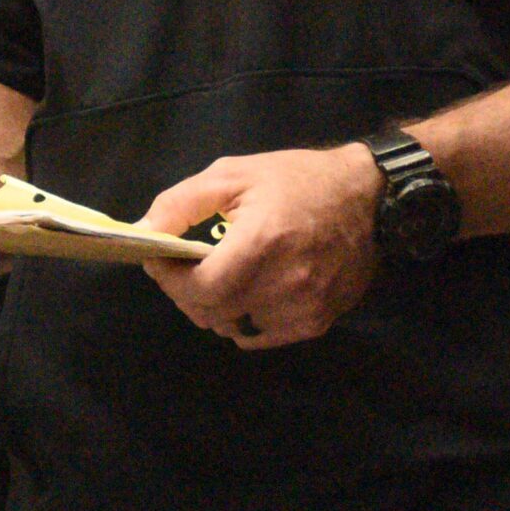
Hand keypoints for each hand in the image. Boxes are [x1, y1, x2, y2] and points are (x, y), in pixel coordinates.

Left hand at [139, 144, 384, 350]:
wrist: (366, 196)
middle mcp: (285, 284)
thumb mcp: (232, 174)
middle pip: (212, 312)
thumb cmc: (296, 179)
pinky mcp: (318, 322)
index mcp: (262, 243)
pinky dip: (241, 320)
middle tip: (181, 269)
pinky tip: (243, 293)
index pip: (201, 288)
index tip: (159, 262)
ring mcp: (305, 308)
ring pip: (233, 328)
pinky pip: (260, 336)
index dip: (170, 280)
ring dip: (212, 308)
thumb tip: (144, 232)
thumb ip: (181, 203)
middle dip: (185, 293)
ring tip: (214, 278)